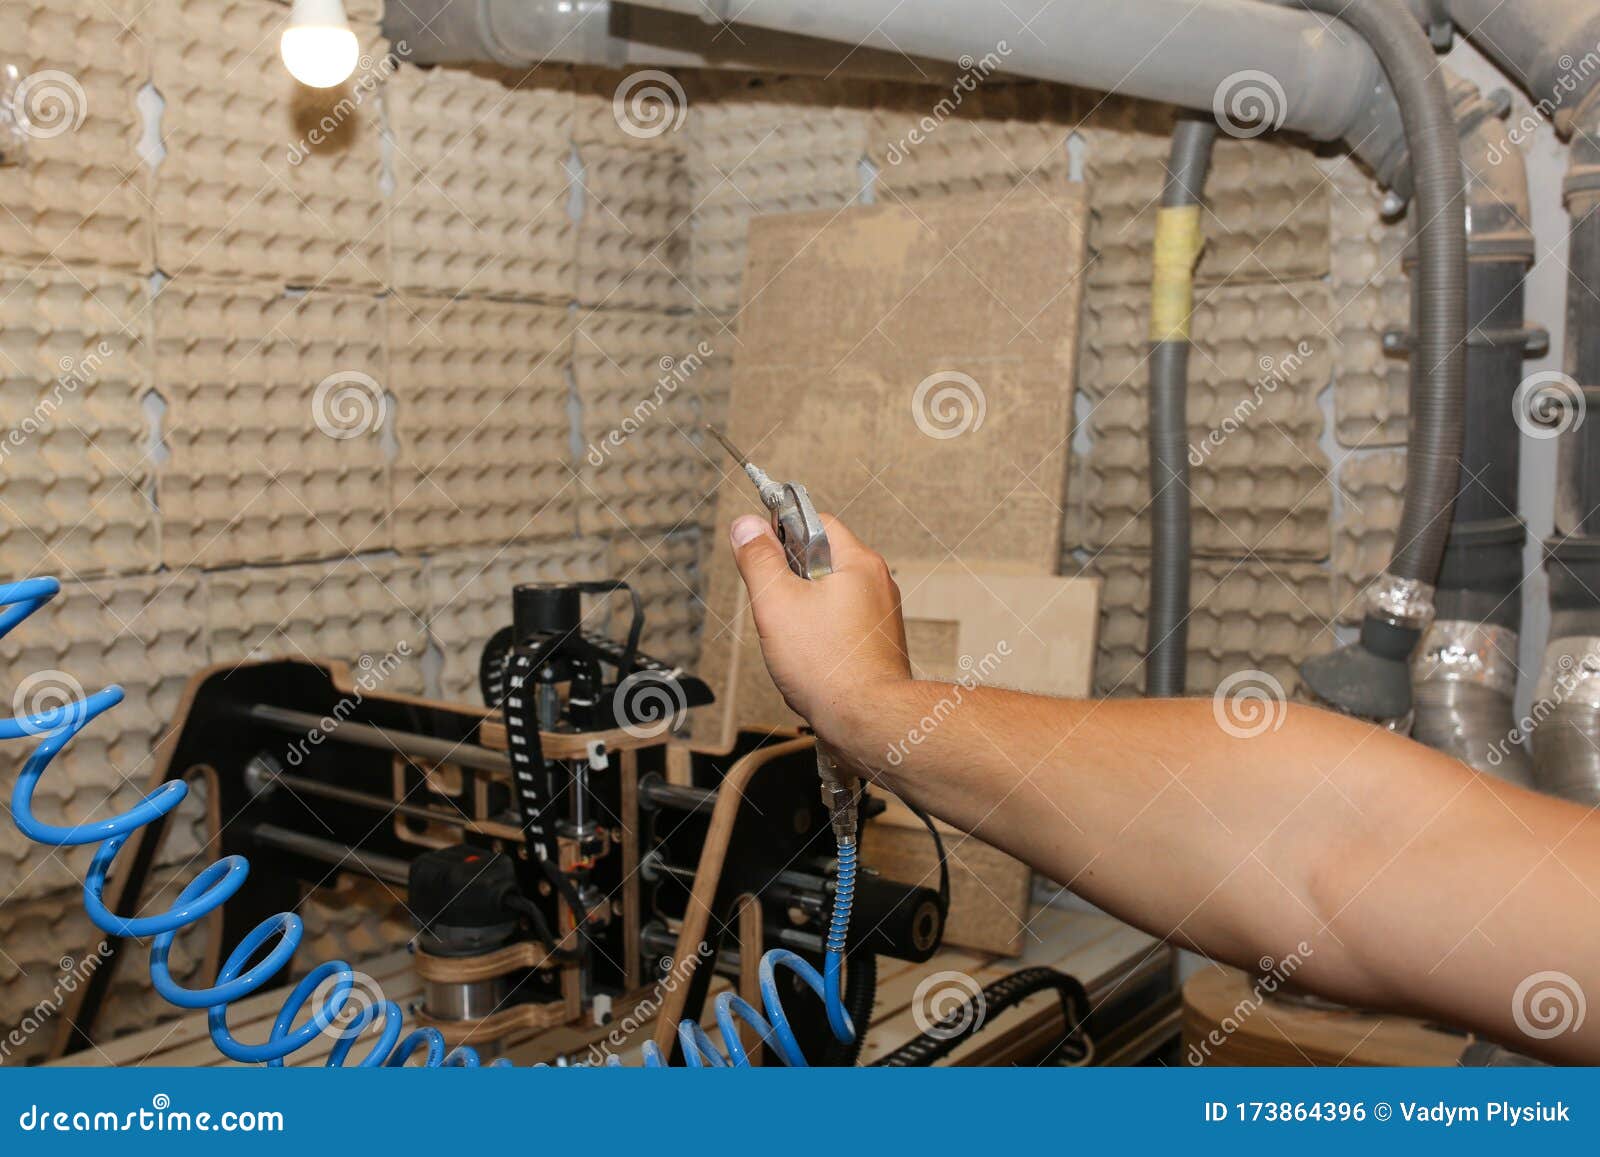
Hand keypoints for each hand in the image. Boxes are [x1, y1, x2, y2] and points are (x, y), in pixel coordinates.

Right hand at [727, 512, 910, 749]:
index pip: (816, 522)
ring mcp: (879, 615)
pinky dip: (818, 636)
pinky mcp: (876, 644)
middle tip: (774, 606)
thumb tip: (746, 525)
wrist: (868, 722)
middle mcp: (876, 583)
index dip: (782, 531)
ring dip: (801, 612)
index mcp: (858, 562)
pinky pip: (838, 625)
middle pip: (820, 560)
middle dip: (789, 581)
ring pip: (827, 596)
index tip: (761, 550)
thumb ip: (759, 560)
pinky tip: (808, 660)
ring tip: (792, 640)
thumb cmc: (830, 668)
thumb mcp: (776, 603)